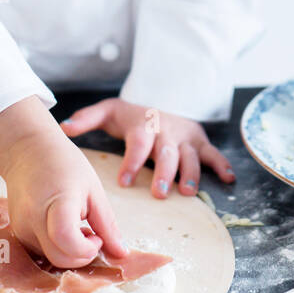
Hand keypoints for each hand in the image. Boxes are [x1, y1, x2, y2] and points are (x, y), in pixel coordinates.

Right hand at [0, 96, 127, 268]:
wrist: (27, 150)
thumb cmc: (64, 164)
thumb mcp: (93, 190)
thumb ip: (107, 225)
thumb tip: (121, 254)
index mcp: (56, 202)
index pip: (66, 240)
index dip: (86, 248)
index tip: (96, 236)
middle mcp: (33, 218)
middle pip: (59, 258)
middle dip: (81, 256)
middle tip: (91, 234)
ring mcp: (22, 227)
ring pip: (49, 258)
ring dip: (69, 252)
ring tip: (77, 225)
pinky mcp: (18, 233)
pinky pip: (41, 251)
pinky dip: (57, 247)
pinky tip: (63, 227)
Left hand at [60, 98, 234, 197]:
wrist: (160, 99)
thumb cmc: (131, 114)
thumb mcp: (109, 111)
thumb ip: (87, 119)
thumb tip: (64, 127)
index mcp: (144, 125)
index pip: (138, 142)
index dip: (132, 162)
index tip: (124, 182)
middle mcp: (166, 131)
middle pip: (166, 152)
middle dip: (164, 172)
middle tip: (159, 193)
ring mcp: (185, 137)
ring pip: (190, 155)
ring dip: (190, 173)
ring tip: (187, 192)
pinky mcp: (200, 141)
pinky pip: (213, 153)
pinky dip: (222, 165)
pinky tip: (229, 179)